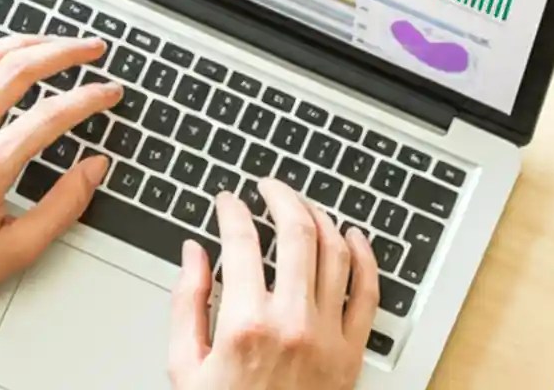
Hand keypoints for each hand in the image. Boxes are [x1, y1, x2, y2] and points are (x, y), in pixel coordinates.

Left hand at [0, 34, 122, 326]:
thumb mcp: (16, 251)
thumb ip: (63, 206)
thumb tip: (93, 169)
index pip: (50, 115)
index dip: (89, 97)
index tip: (110, 91)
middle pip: (15, 70)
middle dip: (62, 52)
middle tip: (90, 49)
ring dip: (19, 43)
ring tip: (49, 41)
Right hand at [169, 179, 379, 389]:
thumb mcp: (185, 366)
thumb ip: (187, 302)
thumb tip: (192, 252)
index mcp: (245, 324)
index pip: (242, 241)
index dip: (232, 210)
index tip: (227, 201)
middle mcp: (292, 323)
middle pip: (297, 233)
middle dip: (282, 197)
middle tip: (269, 186)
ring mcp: (328, 335)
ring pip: (336, 253)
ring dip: (321, 218)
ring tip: (304, 207)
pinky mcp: (352, 352)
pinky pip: (368, 291)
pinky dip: (365, 257)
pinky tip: (353, 237)